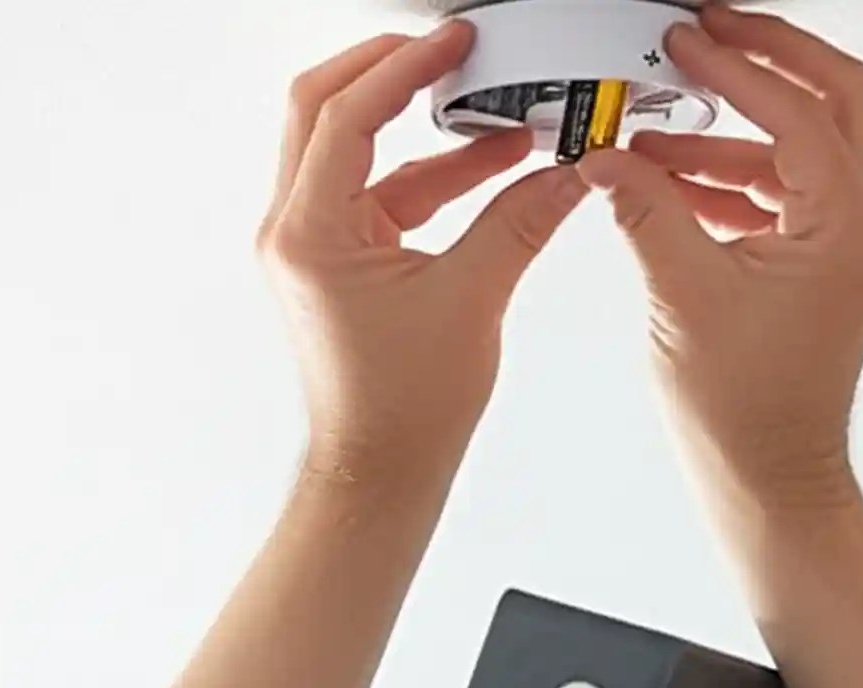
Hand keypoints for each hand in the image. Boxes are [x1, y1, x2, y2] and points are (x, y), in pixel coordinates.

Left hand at [258, 25, 587, 481]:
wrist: (381, 468)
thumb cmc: (403, 409)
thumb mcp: (472, 301)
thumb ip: (520, 223)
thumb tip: (565, 174)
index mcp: (310, 234)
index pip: (346, 116)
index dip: (403, 69)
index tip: (452, 43)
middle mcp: (298, 230)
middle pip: (327, 113)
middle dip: (389, 74)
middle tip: (450, 50)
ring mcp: (317, 244)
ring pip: (359, 153)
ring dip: (425, 129)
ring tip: (498, 114)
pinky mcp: (343, 260)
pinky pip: (384, 195)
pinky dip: (434, 176)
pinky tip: (491, 167)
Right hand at [578, 7, 862, 505]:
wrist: (771, 478)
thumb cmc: (748, 413)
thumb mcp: (683, 295)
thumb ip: (644, 209)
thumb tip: (607, 154)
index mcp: (851, 228)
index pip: (800, 111)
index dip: (736, 68)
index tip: (686, 43)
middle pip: (835, 100)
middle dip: (768, 61)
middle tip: (707, 35)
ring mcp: (848, 243)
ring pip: (801, 147)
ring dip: (731, 129)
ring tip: (656, 127)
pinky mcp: (821, 261)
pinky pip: (780, 192)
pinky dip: (728, 175)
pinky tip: (668, 176)